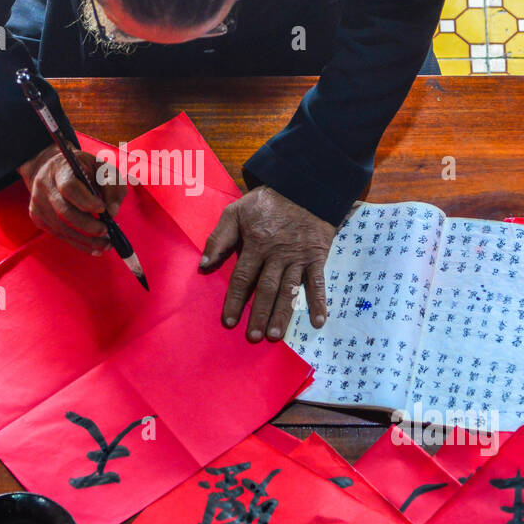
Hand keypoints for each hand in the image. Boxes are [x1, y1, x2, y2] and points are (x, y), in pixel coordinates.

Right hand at [18, 144, 128, 254]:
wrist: (51, 169)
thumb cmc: (82, 168)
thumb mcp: (101, 168)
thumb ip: (112, 186)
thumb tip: (113, 212)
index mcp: (60, 169)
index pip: (69, 188)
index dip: (86, 201)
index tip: (103, 209)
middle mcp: (44, 186)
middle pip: (64, 212)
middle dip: (88, 226)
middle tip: (107, 231)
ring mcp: (38, 203)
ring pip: (61, 228)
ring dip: (86, 240)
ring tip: (105, 244)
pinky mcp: (37, 217)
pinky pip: (59, 235)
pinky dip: (78, 243)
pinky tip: (94, 248)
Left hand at [200, 186, 334, 341]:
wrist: (305, 186)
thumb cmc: (267, 201)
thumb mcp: (236, 211)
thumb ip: (219, 238)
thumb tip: (203, 265)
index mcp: (256, 244)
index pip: (243, 278)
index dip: (235, 301)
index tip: (230, 322)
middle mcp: (277, 254)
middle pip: (266, 289)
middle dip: (259, 314)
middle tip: (253, 337)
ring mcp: (299, 257)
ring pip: (290, 290)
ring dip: (283, 314)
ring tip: (275, 335)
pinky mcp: (317, 257)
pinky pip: (318, 283)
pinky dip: (319, 302)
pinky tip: (318, 322)